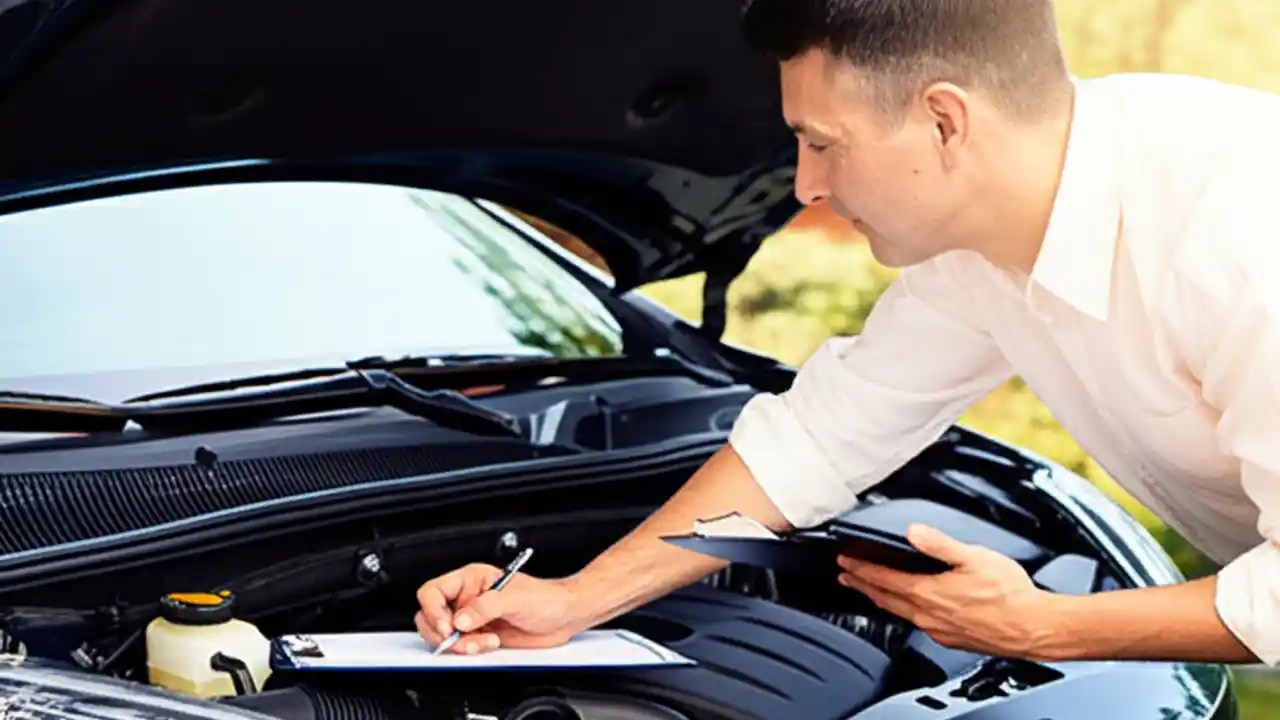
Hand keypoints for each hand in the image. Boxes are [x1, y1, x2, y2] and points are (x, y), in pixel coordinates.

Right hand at [415, 563, 582, 654]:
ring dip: (459, 644)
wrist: (564, 617)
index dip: (433, 610)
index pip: (433, 592)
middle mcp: (467, 599)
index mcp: (471, 580)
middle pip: (430, 617)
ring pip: (443, 636)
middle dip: (443, 633)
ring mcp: (472, 619)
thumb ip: (486, 607)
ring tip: (482, 643)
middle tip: (463, 640)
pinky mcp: (480, 637)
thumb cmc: (546, 598)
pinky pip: (461, 647)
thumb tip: (461, 620)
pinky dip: (468, 651)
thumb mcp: (516, 598)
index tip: (447, 626)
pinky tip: (489, 645)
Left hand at [836, 524, 1051, 658]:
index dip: (861, 568)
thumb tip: (913, 532)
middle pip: (884, 598)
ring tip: (869, 592)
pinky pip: (917, 624)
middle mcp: (927, 615)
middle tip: (845, 577)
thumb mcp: (974, 557)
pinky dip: (904, 612)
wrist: (1033, 628)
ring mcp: (938, 630)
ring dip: (880, 599)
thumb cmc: (1009, 595)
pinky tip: (909, 609)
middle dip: (862, 585)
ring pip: (898, 612)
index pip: (883, 578)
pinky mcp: (951, 639)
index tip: (845, 561)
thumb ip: (940, 544)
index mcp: (928, 592)